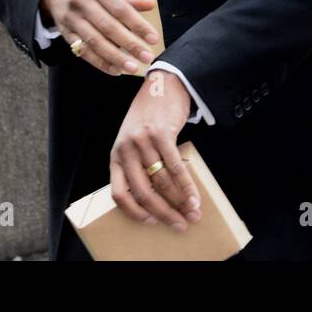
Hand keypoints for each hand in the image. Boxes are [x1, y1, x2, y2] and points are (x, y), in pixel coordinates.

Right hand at [40, 0, 158, 74]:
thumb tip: (150, 5)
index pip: (120, 8)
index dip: (137, 25)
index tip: (153, 38)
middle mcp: (82, 1)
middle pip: (108, 27)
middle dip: (130, 45)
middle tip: (147, 57)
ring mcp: (72, 18)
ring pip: (94, 42)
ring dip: (115, 58)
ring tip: (133, 67)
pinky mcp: (65, 33)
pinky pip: (83, 51)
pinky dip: (100, 63)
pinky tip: (115, 69)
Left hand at [110, 71, 200, 229]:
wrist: (161, 86)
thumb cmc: (148, 117)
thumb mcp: (133, 141)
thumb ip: (138, 166)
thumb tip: (157, 199)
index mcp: (116, 155)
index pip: (119, 193)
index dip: (134, 212)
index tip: (151, 222)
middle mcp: (126, 149)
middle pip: (142, 192)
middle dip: (163, 213)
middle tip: (179, 225)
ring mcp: (143, 141)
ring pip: (161, 181)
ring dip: (179, 201)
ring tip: (193, 212)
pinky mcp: (161, 133)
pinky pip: (175, 166)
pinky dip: (186, 185)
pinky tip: (194, 196)